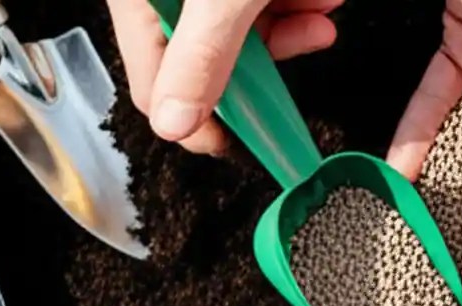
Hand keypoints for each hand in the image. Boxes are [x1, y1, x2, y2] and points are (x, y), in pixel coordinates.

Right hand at [106, 0, 341, 154]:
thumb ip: (202, 55)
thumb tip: (173, 126)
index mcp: (140, 4)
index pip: (158, 91)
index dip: (207, 122)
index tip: (258, 136)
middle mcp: (164, 0)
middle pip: (214, 63)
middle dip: (270, 56)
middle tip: (311, 38)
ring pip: (248, 32)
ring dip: (294, 25)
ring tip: (321, 2)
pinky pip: (263, 5)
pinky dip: (297, 2)